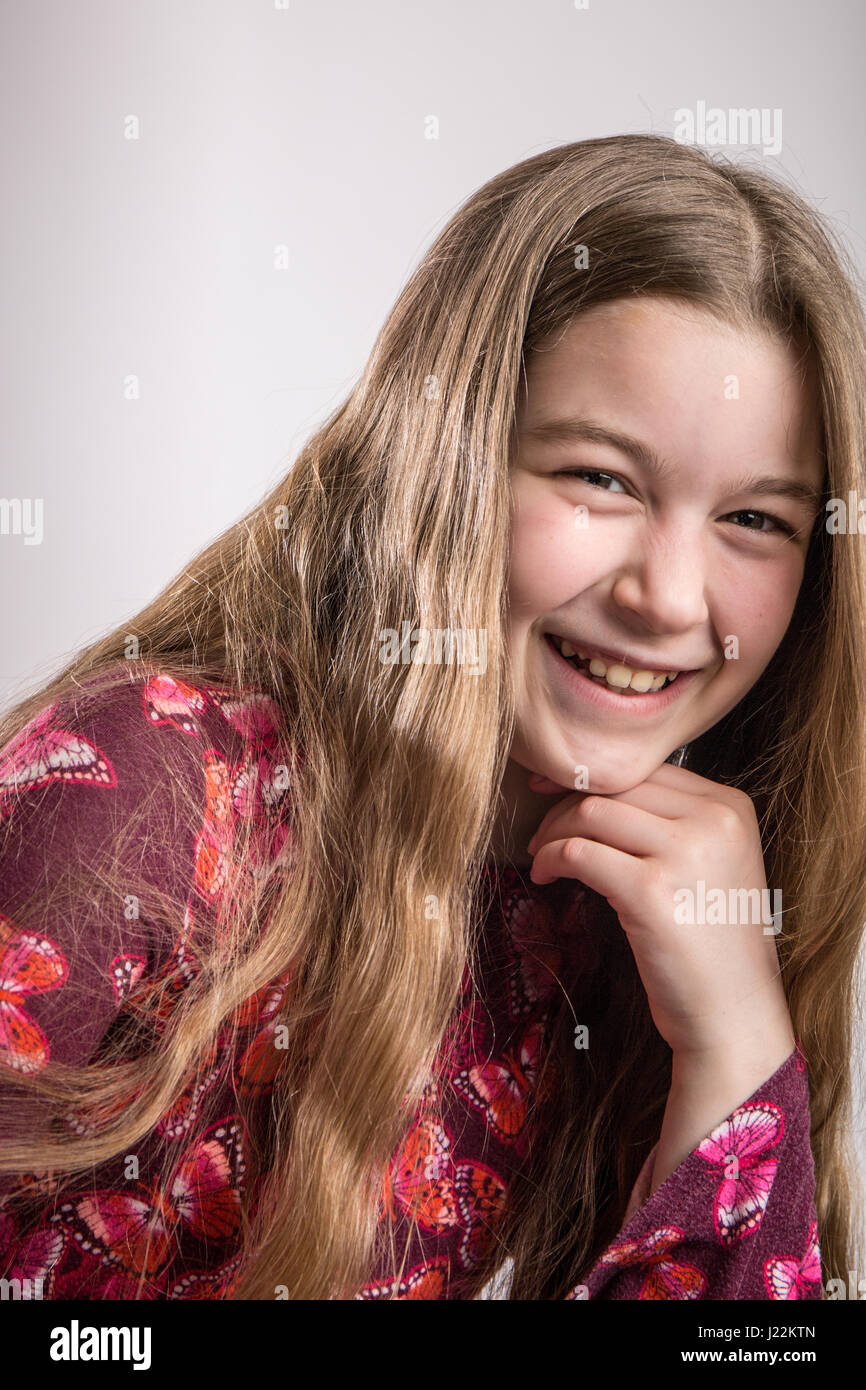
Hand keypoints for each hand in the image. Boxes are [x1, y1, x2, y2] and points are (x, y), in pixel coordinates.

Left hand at [526, 763, 794, 1057]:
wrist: (733, 1014)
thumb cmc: (713, 946)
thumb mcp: (711, 867)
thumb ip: (673, 825)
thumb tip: (598, 797)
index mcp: (730, 807)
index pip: (646, 771)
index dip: (595, 781)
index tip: (557, 794)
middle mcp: (713, 820)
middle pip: (616, 787)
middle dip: (567, 803)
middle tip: (541, 832)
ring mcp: (684, 852)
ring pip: (591, 813)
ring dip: (552, 833)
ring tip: (541, 858)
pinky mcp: (650, 890)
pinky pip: (578, 853)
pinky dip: (550, 859)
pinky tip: (544, 876)